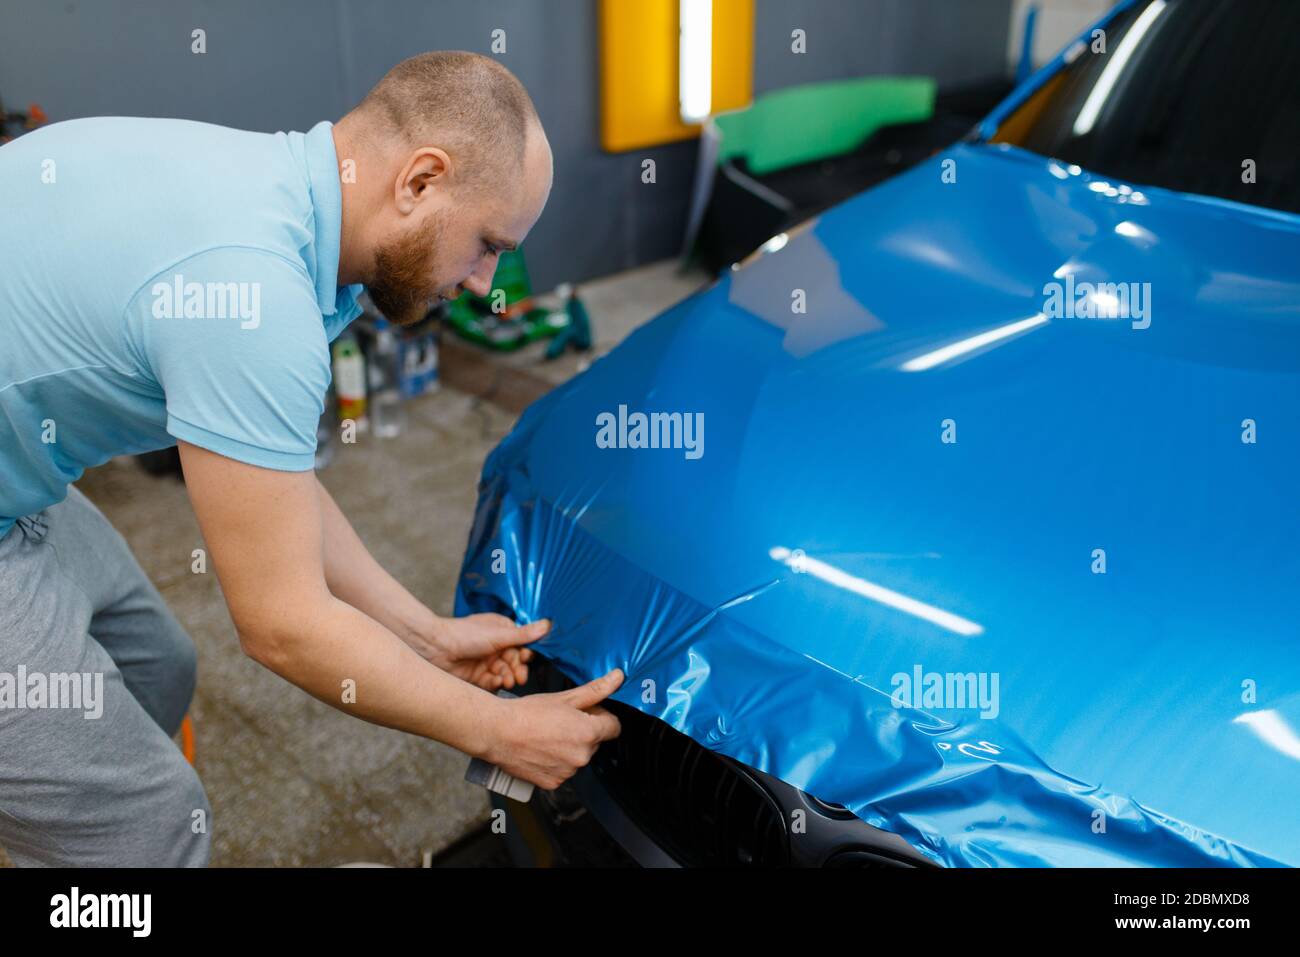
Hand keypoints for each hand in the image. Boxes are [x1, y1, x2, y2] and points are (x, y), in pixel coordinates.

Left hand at [426, 613, 544, 690]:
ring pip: (505, 673)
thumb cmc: (463, 634)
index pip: (522, 645)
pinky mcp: (477, 677)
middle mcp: (495, 647)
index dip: (526, 654)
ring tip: (508, 681)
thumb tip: (547, 625)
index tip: (527, 659)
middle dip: (518, 669)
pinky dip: (496, 684)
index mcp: (502, 631)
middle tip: (520, 677)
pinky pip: (492, 683)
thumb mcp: (498, 634)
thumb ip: (524, 634)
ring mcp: (486, 662)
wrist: (435, 648)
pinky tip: (495, 683)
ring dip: (508, 678)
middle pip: (514, 662)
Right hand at [484, 669, 623, 789]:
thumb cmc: (527, 713)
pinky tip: (541, 749)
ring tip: (547, 734)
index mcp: (588, 733)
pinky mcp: (553, 783)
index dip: (602, 716)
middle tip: (561, 720)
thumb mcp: (565, 697)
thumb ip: (596, 690)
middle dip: (583, 731)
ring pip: (578, 757)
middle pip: (595, 742)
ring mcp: (567, 772)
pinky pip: (563, 771)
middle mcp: (581, 756)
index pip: (614, 727)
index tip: (589, 712)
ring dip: (569, 747)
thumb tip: (617, 678)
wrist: (497, 732)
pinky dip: (555, 762)